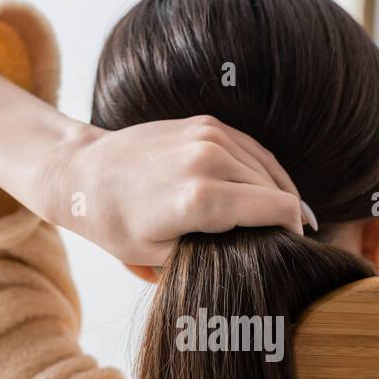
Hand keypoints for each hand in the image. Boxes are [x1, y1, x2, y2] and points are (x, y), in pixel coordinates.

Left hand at [50, 114, 308, 264]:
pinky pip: (251, 150)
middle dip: (287, 216)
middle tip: (289, 241)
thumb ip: (214, 252)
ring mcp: (209, 135)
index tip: (295, 250)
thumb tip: (255, 255)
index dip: (293, 233)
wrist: (83, 174)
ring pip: (268, 168)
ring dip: (279, 192)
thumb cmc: (115, 222)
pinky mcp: (206, 123)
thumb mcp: (161, 255)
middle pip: (276, 190)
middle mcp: (209, 160)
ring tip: (286, 218)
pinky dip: (264, 171)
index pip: (277, 211)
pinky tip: (269, 191)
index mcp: (200, 199)